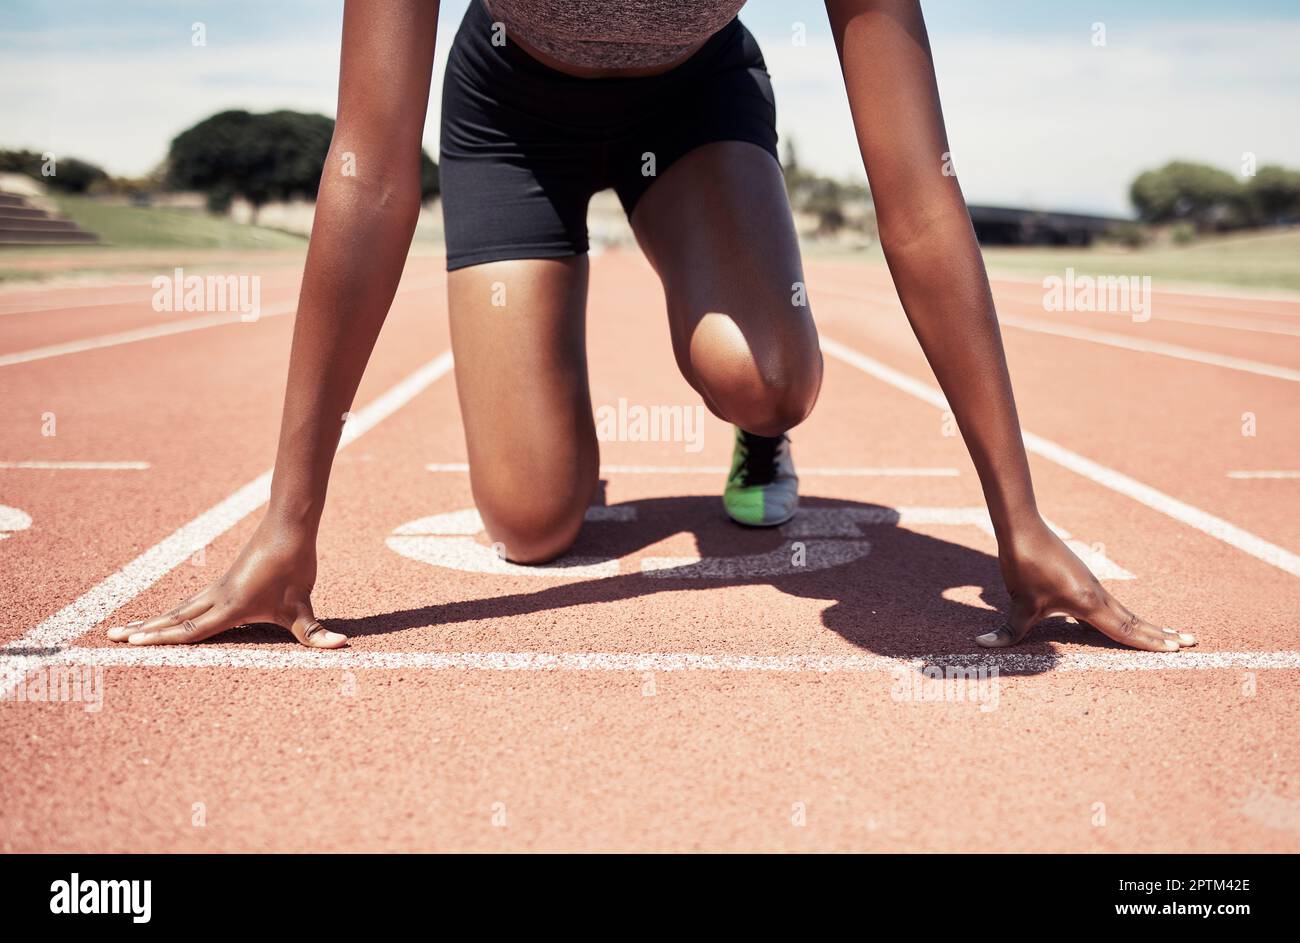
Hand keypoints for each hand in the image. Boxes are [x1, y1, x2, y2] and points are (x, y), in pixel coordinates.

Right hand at [106, 523, 346, 647]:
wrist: (289, 527)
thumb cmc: (295, 566)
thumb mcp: (304, 605)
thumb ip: (317, 632)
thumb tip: (342, 646)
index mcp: (230, 607)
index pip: (191, 629)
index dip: (163, 639)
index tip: (133, 645)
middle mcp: (217, 598)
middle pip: (174, 619)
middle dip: (144, 631)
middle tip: (111, 639)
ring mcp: (217, 588)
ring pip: (178, 609)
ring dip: (152, 621)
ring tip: (124, 630)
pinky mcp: (223, 581)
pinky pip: (190, 601)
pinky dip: (172, 612)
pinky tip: (164, 617)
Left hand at [981, 519, 1195, 651]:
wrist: (1023, 528)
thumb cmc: (1023, 565)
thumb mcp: (1018, 603)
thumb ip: (1007, 631)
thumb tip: (983, 645)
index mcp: (1088, 603)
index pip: (1124, 629)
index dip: (1149, 642)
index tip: (1176, 649)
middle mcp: (1097, 594)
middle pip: (1134, 620)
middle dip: (1161, 633)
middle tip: (1191, 642)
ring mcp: (1091, 584)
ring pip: (1123, 611)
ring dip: (1146, 624)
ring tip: (1169, 634)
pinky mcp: (1082, 578)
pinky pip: (1109, 604)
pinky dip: (1123, 616)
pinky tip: (1123, 622)